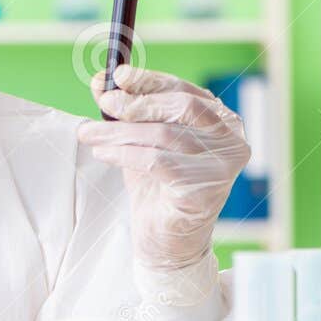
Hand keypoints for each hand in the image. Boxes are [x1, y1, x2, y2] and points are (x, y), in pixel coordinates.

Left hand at [77, 64, 250, 272]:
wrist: (167, 245)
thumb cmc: (158, 190)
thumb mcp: (141, 143)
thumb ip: (127, 112)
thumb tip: (100, 81)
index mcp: (223, 123)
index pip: (187, 91)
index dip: (151, 80)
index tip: (118, 76)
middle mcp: (231, 141)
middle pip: (181, 108)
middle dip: (136, 103)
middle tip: (103, 103)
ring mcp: (222, 167)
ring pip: (165, 135)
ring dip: (120, 131)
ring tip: (89, 133)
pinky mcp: (205, 190)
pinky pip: (158, 162)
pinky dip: (125, 154)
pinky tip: (103, 152)